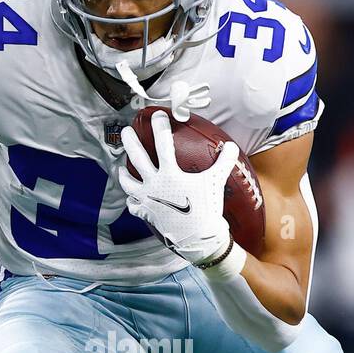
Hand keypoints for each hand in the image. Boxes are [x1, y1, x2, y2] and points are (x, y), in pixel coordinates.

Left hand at [119, 110, 237, 265]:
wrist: (198, 238)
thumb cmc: (206, 208)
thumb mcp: (216, 182)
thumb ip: (223, 162)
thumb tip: (232, 146)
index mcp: (169, 173)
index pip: (162, 144)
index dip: (160, 127)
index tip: (157, 114)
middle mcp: (154, 184)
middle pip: (137, 158)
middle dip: (130, 142)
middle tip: (125, 131)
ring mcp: (147, 199)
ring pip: (127, 183)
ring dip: (123, 174)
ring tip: (120, 168)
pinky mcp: (146, 214)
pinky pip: (134, 206)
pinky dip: (132, 202)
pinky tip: (132, 199)